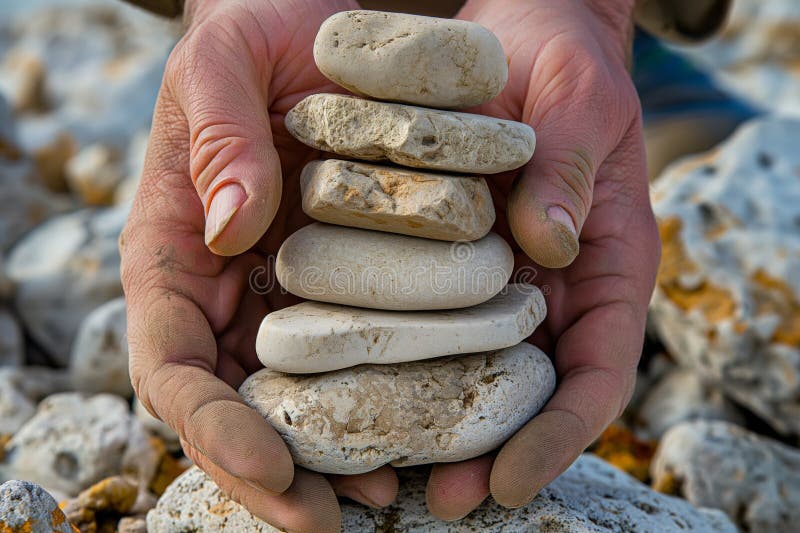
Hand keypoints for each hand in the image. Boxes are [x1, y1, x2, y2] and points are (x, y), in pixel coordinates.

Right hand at [120, 2, 398, 530]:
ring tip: (380, 496)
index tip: (269, 466)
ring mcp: (279, 297)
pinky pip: (348, 360)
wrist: (315, 24)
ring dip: (328, 457)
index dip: (212, 427)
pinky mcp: (339, 286)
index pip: (173, 364)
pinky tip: (416, 433)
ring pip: (291, 400)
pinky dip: (374, 403)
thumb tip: (230, 232)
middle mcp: (224, 290)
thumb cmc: (258, 30)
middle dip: (272, 473)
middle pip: (231, 407)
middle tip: (330, 520)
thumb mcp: (227, 56)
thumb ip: (218, 136)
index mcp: (175, 251)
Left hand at [424, 0, 659, 519]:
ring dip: (439, 420)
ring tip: (390, 468)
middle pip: (531, 390)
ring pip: (477, 368)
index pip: (596, 371)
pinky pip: (429, 319)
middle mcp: (553, 287)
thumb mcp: (578, 102)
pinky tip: (360, 386)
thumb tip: (546, 245)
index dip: (559, 434)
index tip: (510, 479)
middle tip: (441, 496)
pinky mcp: (449, 260)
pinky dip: (405, 360)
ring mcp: (500, 279)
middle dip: (491, 448)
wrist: (523, 33)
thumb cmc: (567, 63)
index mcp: (606, 264)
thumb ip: (567, 169)